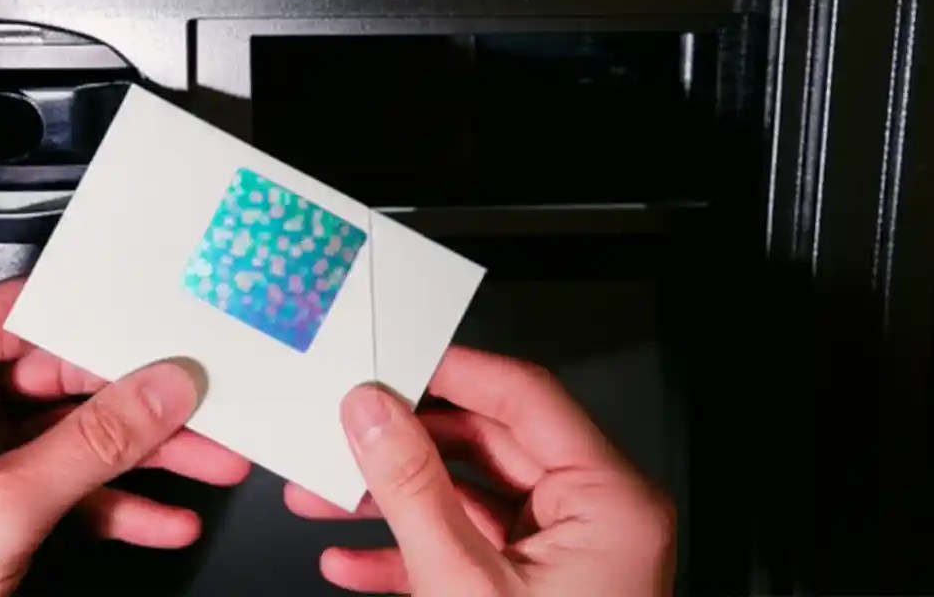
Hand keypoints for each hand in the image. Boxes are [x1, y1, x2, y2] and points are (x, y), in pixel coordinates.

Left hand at [0, 278, 249, 596]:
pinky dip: (109, 505)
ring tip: (205, 462)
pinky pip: (57, 489)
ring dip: (140, 458)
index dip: (101, 324)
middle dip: (140, 405)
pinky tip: (158, 517)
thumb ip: (91, 445)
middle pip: (59, 381)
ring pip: (69, 439)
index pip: (25, 317)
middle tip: (203, 410)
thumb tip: (157, 392)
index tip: (164, 336)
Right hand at [285, 347, 674, 595]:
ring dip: (393, 503)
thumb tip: (374, 415)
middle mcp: (595, 518)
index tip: (393, 360)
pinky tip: (353, 560)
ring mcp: (564, 556)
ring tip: (326, 498)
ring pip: (468, 501)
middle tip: (346, 430)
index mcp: (608, 500)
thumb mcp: (466, 584)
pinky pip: (468, 549)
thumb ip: (412, 491)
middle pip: (488, 448)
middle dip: (404, 448)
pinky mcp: (534, 589)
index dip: (452, 371)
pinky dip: (410, 553)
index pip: (524, 397)